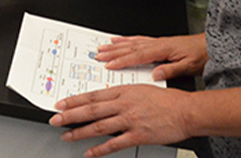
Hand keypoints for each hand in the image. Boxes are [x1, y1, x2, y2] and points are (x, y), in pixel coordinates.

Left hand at [51, 85, 193, 156]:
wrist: (186, 111)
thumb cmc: (167, 100)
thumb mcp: (141, 89)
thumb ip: (122, 95)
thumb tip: (104, 100)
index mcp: (123, 91)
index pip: (92, 95)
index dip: (74, 100)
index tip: (60, 103)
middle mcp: (123, 104)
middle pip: (91, 110)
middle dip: (70, 115)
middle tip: (54, 119)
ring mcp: (130, 120)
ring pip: (99, 126)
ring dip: (80, 132)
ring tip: (66, 136)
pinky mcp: (138, 135)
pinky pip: (115, 144)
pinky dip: (100, 149)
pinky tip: (89, 153)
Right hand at [94, 34, 207, 80]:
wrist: (211, 45)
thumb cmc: (202, 55)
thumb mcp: (189, 66)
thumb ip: (171, 70)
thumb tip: (155, 75)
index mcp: (163, 49)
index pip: (138, 56)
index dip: (122, 60)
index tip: (109, 65)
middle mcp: (157, 43)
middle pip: (131, 47)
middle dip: (113, 52)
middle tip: (99, 55)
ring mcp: (157, 41)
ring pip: (132, 42)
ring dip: (116, 45)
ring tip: (103, 47)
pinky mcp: (158, 41)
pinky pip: (138, 39)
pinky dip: (127, 39)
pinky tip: (120, 40)